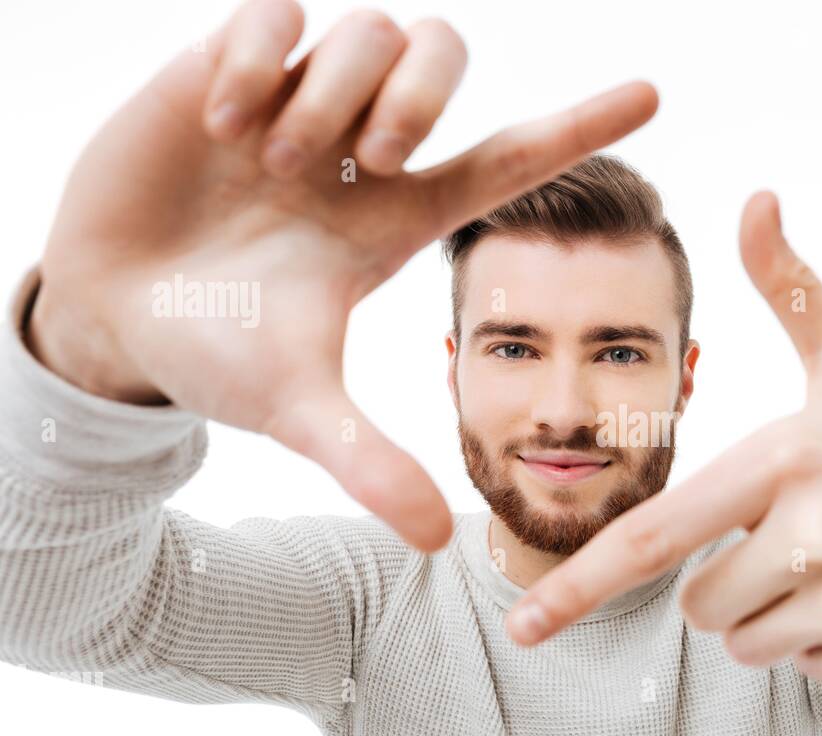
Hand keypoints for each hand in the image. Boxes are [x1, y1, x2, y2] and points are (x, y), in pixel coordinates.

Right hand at [26, 0, 656, 551]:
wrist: (111, 314)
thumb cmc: (214, 355)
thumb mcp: (296, 408)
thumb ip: (367, 462)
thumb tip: (433, 542)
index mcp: (398, 219)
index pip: (510, 159)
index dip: (583, 128)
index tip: (654, 97)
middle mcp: (361, 152)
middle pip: (444, 58)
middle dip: (418, 100)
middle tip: (361, 164)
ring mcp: (299, 103)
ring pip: (369, 32)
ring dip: (327, 99)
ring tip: (267, 162)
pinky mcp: (229, 65)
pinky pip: (277, 14)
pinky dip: (254, 61)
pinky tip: (217, 122)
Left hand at [505, 191, 821, 682]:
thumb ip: (788, 287)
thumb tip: (756, 197)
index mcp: (784, 458)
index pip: (659, 534)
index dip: (578, 583)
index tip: (519, 625)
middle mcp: (814, 534)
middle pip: (697, 603)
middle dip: (725, 581)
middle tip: (791, 536)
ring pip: (746, 644)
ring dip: (770, 615)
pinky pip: (804, 668)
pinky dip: (821, 640)